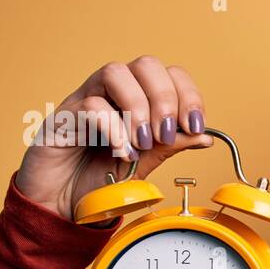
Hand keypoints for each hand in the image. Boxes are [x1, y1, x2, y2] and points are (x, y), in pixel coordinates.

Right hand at [15, 55, 214, 222]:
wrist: (63, 203)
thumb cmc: (101, 179)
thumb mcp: (146, 165)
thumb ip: (172, 146)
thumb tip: (207, 136)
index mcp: (139, 99)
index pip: (170, 74)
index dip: (188, 96)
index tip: (193, 127)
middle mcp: (114, 93)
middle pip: (146, 65)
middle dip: (164, 99)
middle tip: (164, 134)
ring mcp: (87, 98)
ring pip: (116, 72)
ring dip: (137, 109)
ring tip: (142, 143)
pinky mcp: (64, 115)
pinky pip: (91, 105)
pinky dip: (114, 129)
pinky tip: (121, 153)